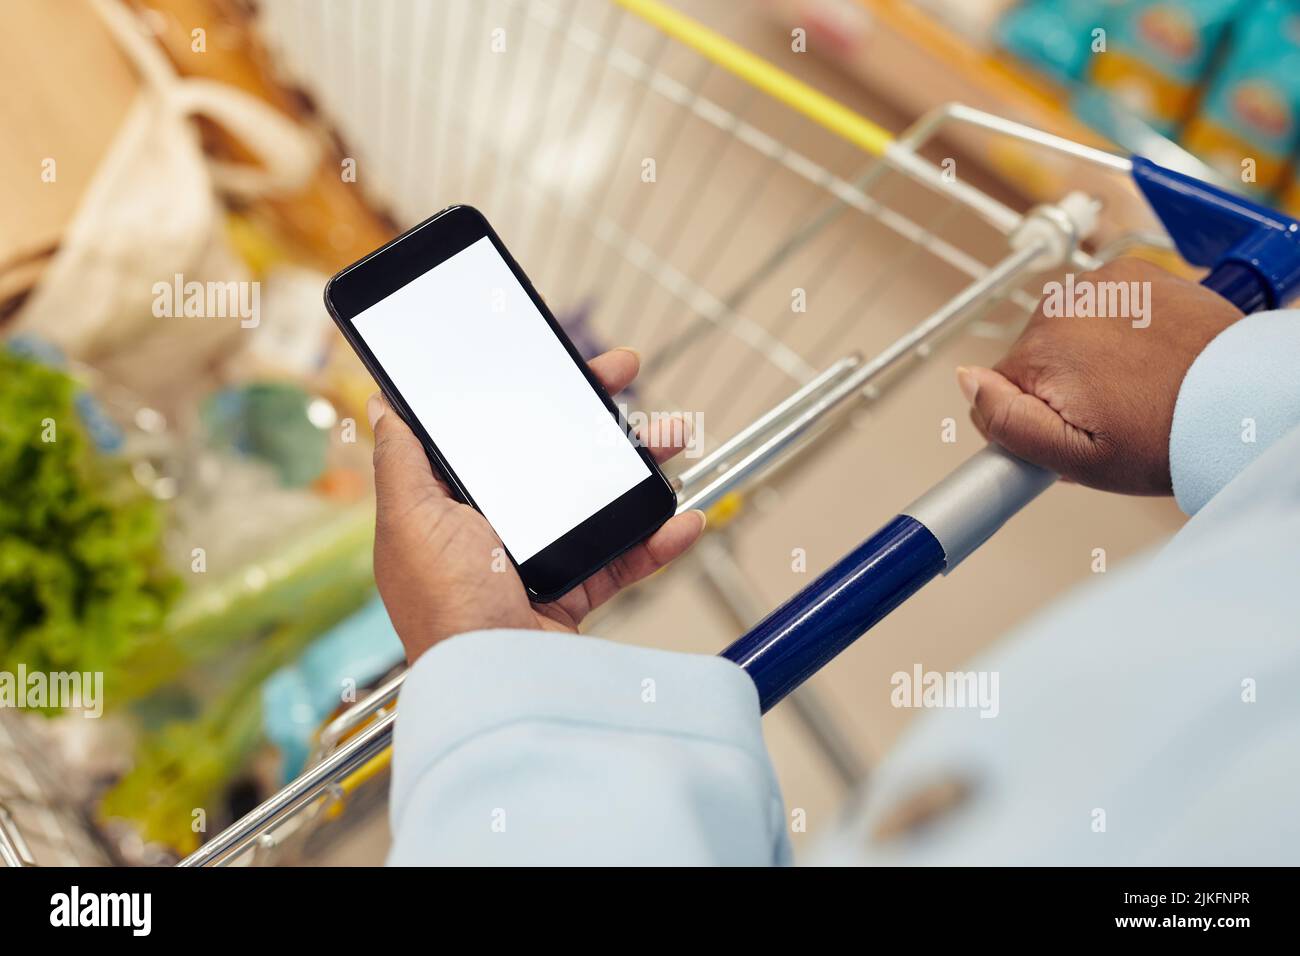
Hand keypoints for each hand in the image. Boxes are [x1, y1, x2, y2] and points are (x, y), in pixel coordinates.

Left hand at [367, 346, 704, 663]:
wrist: (494, 683)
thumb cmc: (444, 606)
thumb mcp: (410, 519)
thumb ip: (402, 460)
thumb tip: (385, 407)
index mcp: (451, 506)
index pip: (491, 432)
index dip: (523, 393)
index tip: (555, 362)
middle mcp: (493, 530)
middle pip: (551, 456)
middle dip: (593, 414)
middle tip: (625, 374)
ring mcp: (536, 561)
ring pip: (595, 497)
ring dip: (639, 464)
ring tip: (671, 436)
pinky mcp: (572, 594)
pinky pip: (622, 558)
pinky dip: (656, 539)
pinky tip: (682, 517)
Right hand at [956, 257, 1242, 494]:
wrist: (1242, 401)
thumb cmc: (1168, 437)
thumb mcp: (1077, 459)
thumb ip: (1008, 423)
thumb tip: (966, 382)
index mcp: (1043, 349)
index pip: (1001, 390)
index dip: (1034, 419)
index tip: (1074, 432)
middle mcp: (1065, 304)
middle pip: (1033, 358)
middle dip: (1061, 387)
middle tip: (1111, 414)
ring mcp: (1101, 282)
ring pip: (1064, 332)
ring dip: (1088, 357)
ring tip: (1134, 385)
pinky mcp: (1133, 272)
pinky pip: (1099, 306)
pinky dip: (1115, 328)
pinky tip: (1145, 355)